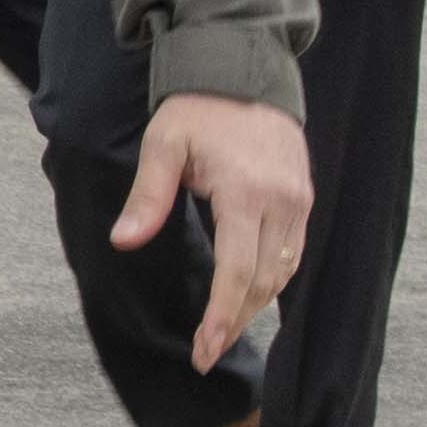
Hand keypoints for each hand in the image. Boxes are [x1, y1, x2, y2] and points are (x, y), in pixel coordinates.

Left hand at [105, 91, 312, 371]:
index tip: (204, 352)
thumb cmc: (198, 110)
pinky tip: (248, 298)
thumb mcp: (163, 146)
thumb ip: (147, 197)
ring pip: (282, 272)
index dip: (222, 317)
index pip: (238, 271)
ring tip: (222, 334)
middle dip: (235, 322)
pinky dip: (271, 281)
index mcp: (247, 192)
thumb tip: (123, 242)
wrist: (242, 71)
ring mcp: (297, 201)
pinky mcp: (302, 198)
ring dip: (253, 307)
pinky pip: (292, 253)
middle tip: (206, 355)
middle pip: (263, 281)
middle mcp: (281, 201)